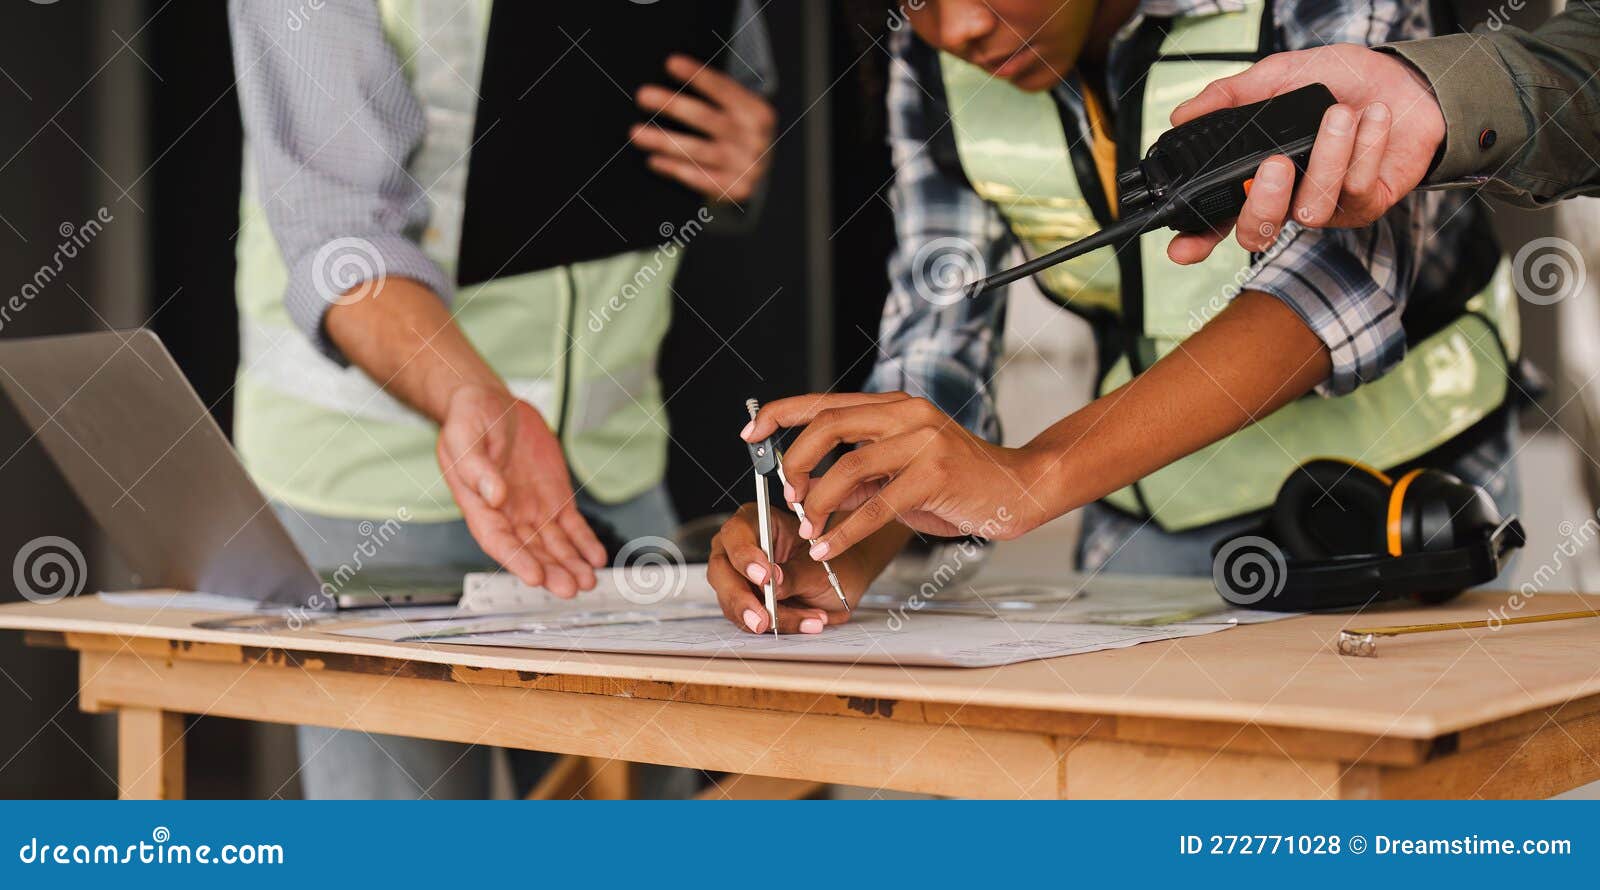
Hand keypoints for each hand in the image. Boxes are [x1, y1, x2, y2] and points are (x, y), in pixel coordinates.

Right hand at [435, 385, 605, 596]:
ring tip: (588, 580)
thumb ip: (476, 468)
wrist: (492, 404)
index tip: (535, 577)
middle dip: (551, 571)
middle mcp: (507, 514)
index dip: (517, 560)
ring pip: (554, 545)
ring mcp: (532, 509)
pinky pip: (572, 526)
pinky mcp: (554, 498)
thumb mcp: (464, 436)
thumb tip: (495, 495)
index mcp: (479, 506)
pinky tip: (596, 557)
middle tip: (571, 587)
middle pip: (531, 551)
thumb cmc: (469, 420)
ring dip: (571, 564)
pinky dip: (585, 542)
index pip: (498, 541)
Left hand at [629, 54, 775, 203]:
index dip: (698, 76)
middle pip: (707, 118)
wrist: (760, 172)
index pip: (725, 89)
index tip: (670, 63)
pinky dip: (674, 168)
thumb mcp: (738, 112)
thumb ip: (716, 99)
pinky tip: (654, 160)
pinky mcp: (737, 189)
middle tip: (642, 95)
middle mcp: (756, 139)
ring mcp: (748, 166)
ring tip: (636, 133)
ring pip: (698, 151)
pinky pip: (698, 178)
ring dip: (664, 141)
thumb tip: (670, 79)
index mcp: (758, 112)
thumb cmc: (738, 133)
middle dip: (672, 105)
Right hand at [707, 505, 867, 633]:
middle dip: (742, 598)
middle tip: (763, 618)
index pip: (736, 534)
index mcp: (756, 521)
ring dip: (771, 617)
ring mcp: (739, 577)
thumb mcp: (819, 563)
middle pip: (722, 572)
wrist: (845, 578)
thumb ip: (795, 573)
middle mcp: (739, 548)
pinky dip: (780, 625)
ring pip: (734, 602)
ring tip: (809, 620)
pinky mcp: (746, 603)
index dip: (745, 557)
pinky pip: (751, 620)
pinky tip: (808, 623)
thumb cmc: (830, 558)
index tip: (764, 577)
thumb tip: (773, 585)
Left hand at [740, 392, 1047, 562]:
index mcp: (894, 406)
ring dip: (817, 503)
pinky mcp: (935, 473)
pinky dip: (844, 530)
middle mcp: (906, 413)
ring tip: (809, 530)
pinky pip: (875, 505)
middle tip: (788, 497)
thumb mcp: (903, 474)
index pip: (824, 402)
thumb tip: (813, 495)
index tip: (750, 435)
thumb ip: (861, 479)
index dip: (780, 415)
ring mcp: (922, 440)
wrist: (1019, 489)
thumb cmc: (959, 484)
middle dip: (795, 463)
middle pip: (827, 426)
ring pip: (847, 467)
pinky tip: (828, 547)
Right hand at [1165, 44, 1444, 263]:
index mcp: (1257, 175)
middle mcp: (1286, 199)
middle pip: (1257, 233)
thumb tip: (1182, 115)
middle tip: (1274, 163)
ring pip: (1310, 210)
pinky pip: (1355, 191)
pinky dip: (1365, 149)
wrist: (1406, 81)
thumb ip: (1231, 95)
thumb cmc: (1341, 82)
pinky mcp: (1365, 206)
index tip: (1181, 249)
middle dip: (1262, 204)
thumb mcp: (1278, 76)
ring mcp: (1325, 207)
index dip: (1197, 239)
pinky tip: (1374, 118)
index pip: (1218, 216)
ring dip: (1327, 158)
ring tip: (1340, 114)